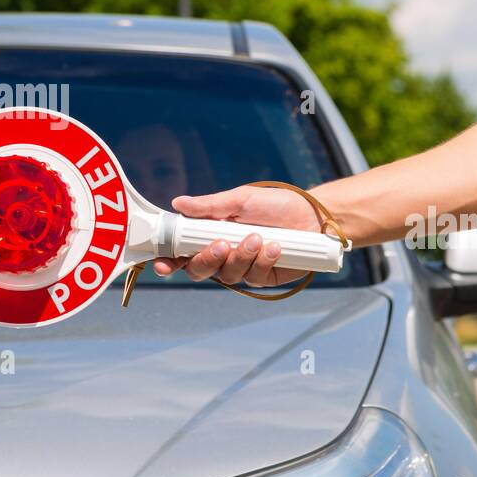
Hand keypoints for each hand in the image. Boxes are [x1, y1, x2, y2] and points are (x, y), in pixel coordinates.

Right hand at [152, 186, 322, 285]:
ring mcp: (243, 267)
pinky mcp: (263, 277)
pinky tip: (274, 247)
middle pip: (199, 270)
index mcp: (210, 234)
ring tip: (258, 238)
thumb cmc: (276, 204)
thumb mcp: (241, 199)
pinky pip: (254, 277)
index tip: (163, 264)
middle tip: (222, 245)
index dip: (169, 260)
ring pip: (227, 275)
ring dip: (241, 257)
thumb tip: (178, 203)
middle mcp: (223, 253)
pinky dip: (262, 261)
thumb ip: (210, 206)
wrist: (313, 216)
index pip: (182, 251)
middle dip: (207, 260)